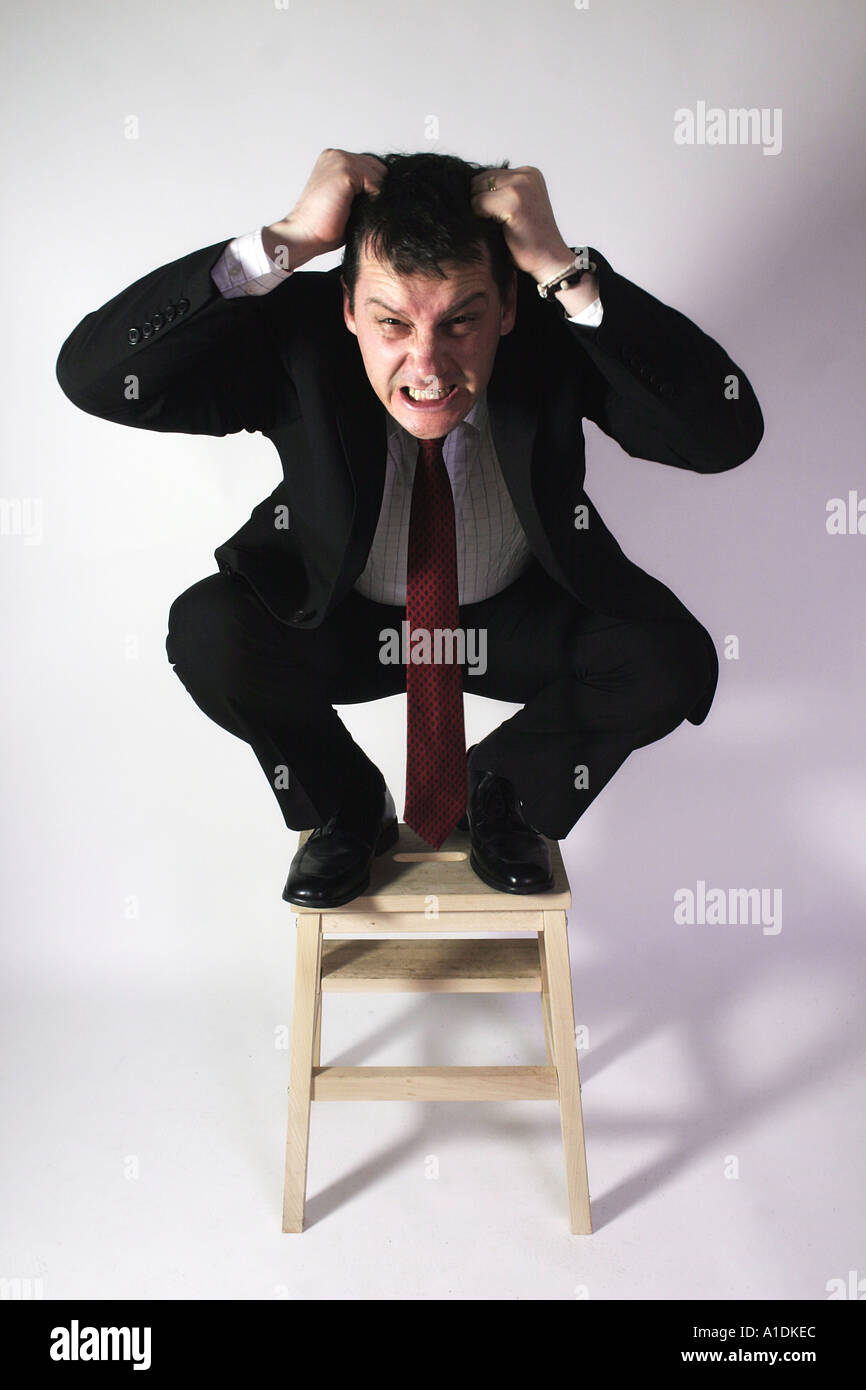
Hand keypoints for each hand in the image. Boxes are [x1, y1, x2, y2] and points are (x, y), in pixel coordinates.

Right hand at [265, 148, 386, 268]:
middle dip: (379, 190)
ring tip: (364, 213)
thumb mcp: (348, 203)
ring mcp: (339, 160)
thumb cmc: (324, 226)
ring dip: (377, 196)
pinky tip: (362, 212)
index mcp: (334, 160)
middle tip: (370, 211)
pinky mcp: (344, 170)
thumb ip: (363, 191)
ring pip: (378, 174)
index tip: (374, 206)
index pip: (371, 166)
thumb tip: (390, 192)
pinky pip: (375, 181)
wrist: (305, 235)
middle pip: (377, 167)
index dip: (377, 188)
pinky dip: (374, 199)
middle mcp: (336, 155)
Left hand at [469, 165, 573, 283]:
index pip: (488, 174)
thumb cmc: (531, 240)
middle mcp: (526, 175)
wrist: (549, 260)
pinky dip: (480, 218)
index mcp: (529, 173)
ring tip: (499, 226)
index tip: (497, 216)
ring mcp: (520, 186)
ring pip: (476, 190)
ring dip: (480, 210)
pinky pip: (477, 203)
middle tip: (496, 223)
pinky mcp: (513, 201)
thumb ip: (500, 192)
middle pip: (480, 180)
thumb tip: (466, 188)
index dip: (485, 197)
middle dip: (480, 202)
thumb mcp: (519, 206)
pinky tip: (498, 229)